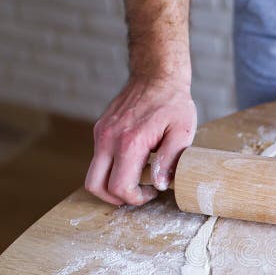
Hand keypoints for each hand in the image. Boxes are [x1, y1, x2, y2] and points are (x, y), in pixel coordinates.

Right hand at [85, 77, 196, 205]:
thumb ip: (170, 160)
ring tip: (138, 178)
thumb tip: (159, 184)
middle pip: (95, 186)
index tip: (153, 191)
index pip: (119, 187)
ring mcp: (101, 133)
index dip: (135, 198)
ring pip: (93, 174)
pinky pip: (98, 159)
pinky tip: (134, 162)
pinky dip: (111, 169)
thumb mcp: (182, 133)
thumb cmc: (173, 104)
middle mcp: (108, 139)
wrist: (157, 76)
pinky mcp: (100, 129)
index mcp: (129, 142)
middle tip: (140, 193)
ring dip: (112, 184)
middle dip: (117, 198)